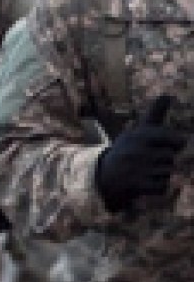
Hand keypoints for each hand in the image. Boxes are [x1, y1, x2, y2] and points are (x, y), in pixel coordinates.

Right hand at [96, 95, 187, 212]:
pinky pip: (163, 187)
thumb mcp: (138, 129)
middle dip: (165, 161)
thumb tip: (169, 94)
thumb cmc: (128, 149)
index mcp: (140, 134)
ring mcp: (136, 168)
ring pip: (169, 172)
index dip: (175, 144)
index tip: (163, 144)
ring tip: (145, 170)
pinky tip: (145, 182)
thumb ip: (156, 113)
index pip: (177, 140)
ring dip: (161, 174)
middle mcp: (137, 150)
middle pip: (172, 157)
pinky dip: (158, 187)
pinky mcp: (136, 185)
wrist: (104, 175)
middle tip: (148, 159)